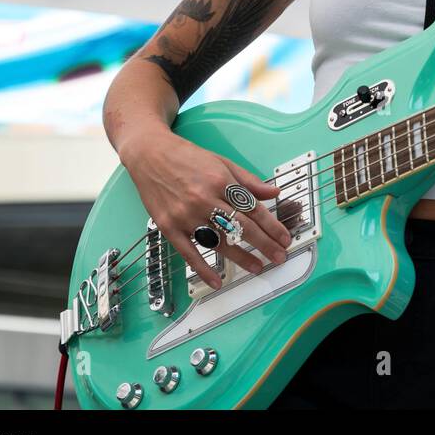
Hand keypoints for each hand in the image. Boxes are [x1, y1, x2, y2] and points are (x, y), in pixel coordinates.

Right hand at [120, 128, 291, 288]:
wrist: (150, 154)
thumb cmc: (187, 157)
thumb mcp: (222, 162)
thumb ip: (249, 181)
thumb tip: (274, 193)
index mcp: (220, 181)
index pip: (253, 209)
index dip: (272, 226)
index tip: (284, 238)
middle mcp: (204, 199)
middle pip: (240, 227)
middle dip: (264, 244)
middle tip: (279, 257)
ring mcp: (185, 215)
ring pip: (218, 242)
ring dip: (240, 257)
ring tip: (257, 267)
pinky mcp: (168, 226)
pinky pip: (189, 253)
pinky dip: (203, 269)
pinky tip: (217, 281)